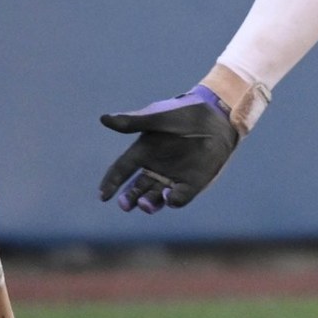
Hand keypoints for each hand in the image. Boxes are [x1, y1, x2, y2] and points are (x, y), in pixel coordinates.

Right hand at [98, 85, 238, 212]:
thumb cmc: (182, 113)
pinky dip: (173, 200)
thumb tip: (103, 119)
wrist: (214, 116)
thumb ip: (132, 122)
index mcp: (142, 151)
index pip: (122, 170)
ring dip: (148, 203)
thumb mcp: (156, 117)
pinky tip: (168, 197)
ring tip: (143, 204)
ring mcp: (173, 177)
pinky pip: (179, 197)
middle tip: (124, 204)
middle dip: (129, 198)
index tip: (103, 196)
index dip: (111, 183)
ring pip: (155, 197)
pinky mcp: (191, 184)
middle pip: (136, 189)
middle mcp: (155, 168)